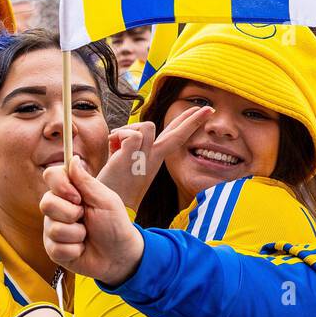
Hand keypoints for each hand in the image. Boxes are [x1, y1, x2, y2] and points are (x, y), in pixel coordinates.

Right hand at [41, 160, 144, 285]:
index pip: (52, 176)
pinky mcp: (53, 249)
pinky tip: (82, 248)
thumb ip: (86, 181)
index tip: (77, 196)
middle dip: (71, 213)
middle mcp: (58, 209)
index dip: (60, 185)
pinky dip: (75, 249)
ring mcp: (53, 229)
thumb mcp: (105, 199)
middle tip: (86, 217)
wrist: (119, 255)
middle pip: (46, 203)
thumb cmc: (114, 224)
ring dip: (77, 233)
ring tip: (87, 235)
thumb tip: (73, 159)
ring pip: (53, 227)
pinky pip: (56, 247)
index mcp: (71, 192)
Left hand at [97, 104, 213, 211]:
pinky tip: (114, 148)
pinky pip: (131, 133)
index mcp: (154, 159)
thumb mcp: (125, 164)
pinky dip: (119, 135)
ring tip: (118, 143)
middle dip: (193, 119)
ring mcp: (144, 158)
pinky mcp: (132, 158)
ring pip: (147, 125)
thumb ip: (127, 149)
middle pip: (177, 133)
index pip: (175, 137)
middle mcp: (154, 159)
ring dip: (129, 128)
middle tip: (208, 108)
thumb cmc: (112, 186)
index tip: (206, 112)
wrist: (107, 208)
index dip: (189, 123)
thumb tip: (120, 135)